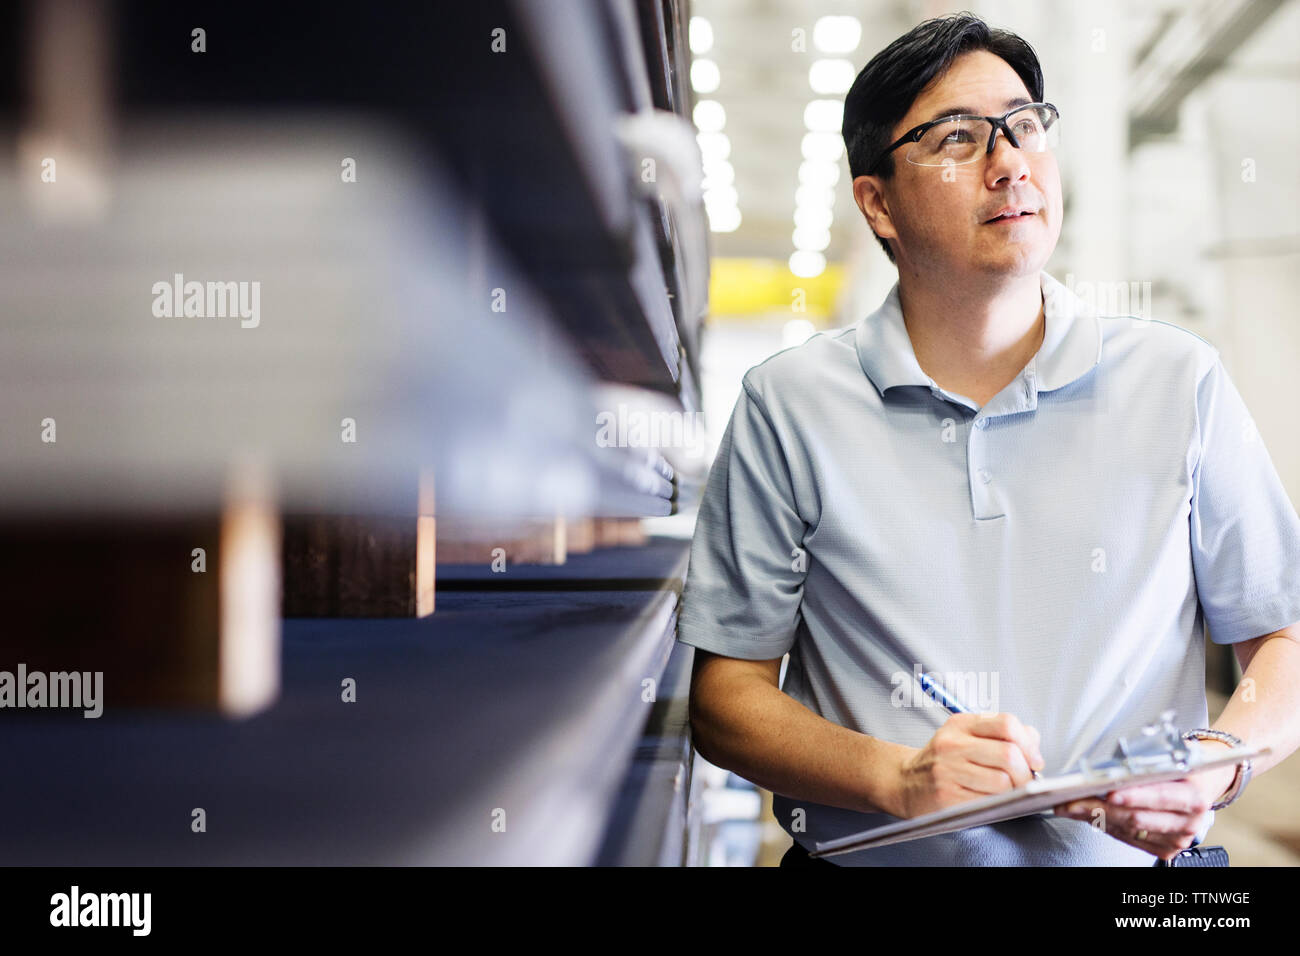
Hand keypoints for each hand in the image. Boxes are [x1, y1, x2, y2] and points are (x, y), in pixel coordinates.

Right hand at [893, 712, 1043, 818]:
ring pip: (1002, 781)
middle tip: (1027, 782)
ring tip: (1009, 792)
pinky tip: (993, 800)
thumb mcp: (966, 736)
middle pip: (1008, 754)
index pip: (1006, 724)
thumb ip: (1001, 734)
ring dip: (1014, 791)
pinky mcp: (946, 796)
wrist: (905, 782)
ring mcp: (948, 770)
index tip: (1035, 760)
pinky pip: (988, 801)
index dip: (1029, 744)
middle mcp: (953, 744)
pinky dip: (999, 803)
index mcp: (961, 724)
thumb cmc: (943, 761)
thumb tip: (1034, 744)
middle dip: (1026, 773)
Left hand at [1052, 741, 1237, 861]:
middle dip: (1100, 807)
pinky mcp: (1165, 849)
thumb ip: (1146, 762)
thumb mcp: (1173, 755)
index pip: (1161, 797)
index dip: (1134, 796)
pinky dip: (1105, 825)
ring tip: (1070, 806)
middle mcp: (1188, 822)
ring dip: (1095, 817)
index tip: (1109, 792)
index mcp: (1193, 796)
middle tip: (1072, 799)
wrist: (1206, 782)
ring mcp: (1177, 838)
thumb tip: (1110, 766)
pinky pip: (1129, 838)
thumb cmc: (1184, 764)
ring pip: (1128, 829)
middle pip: (1137, 817)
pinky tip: (1087, 814)